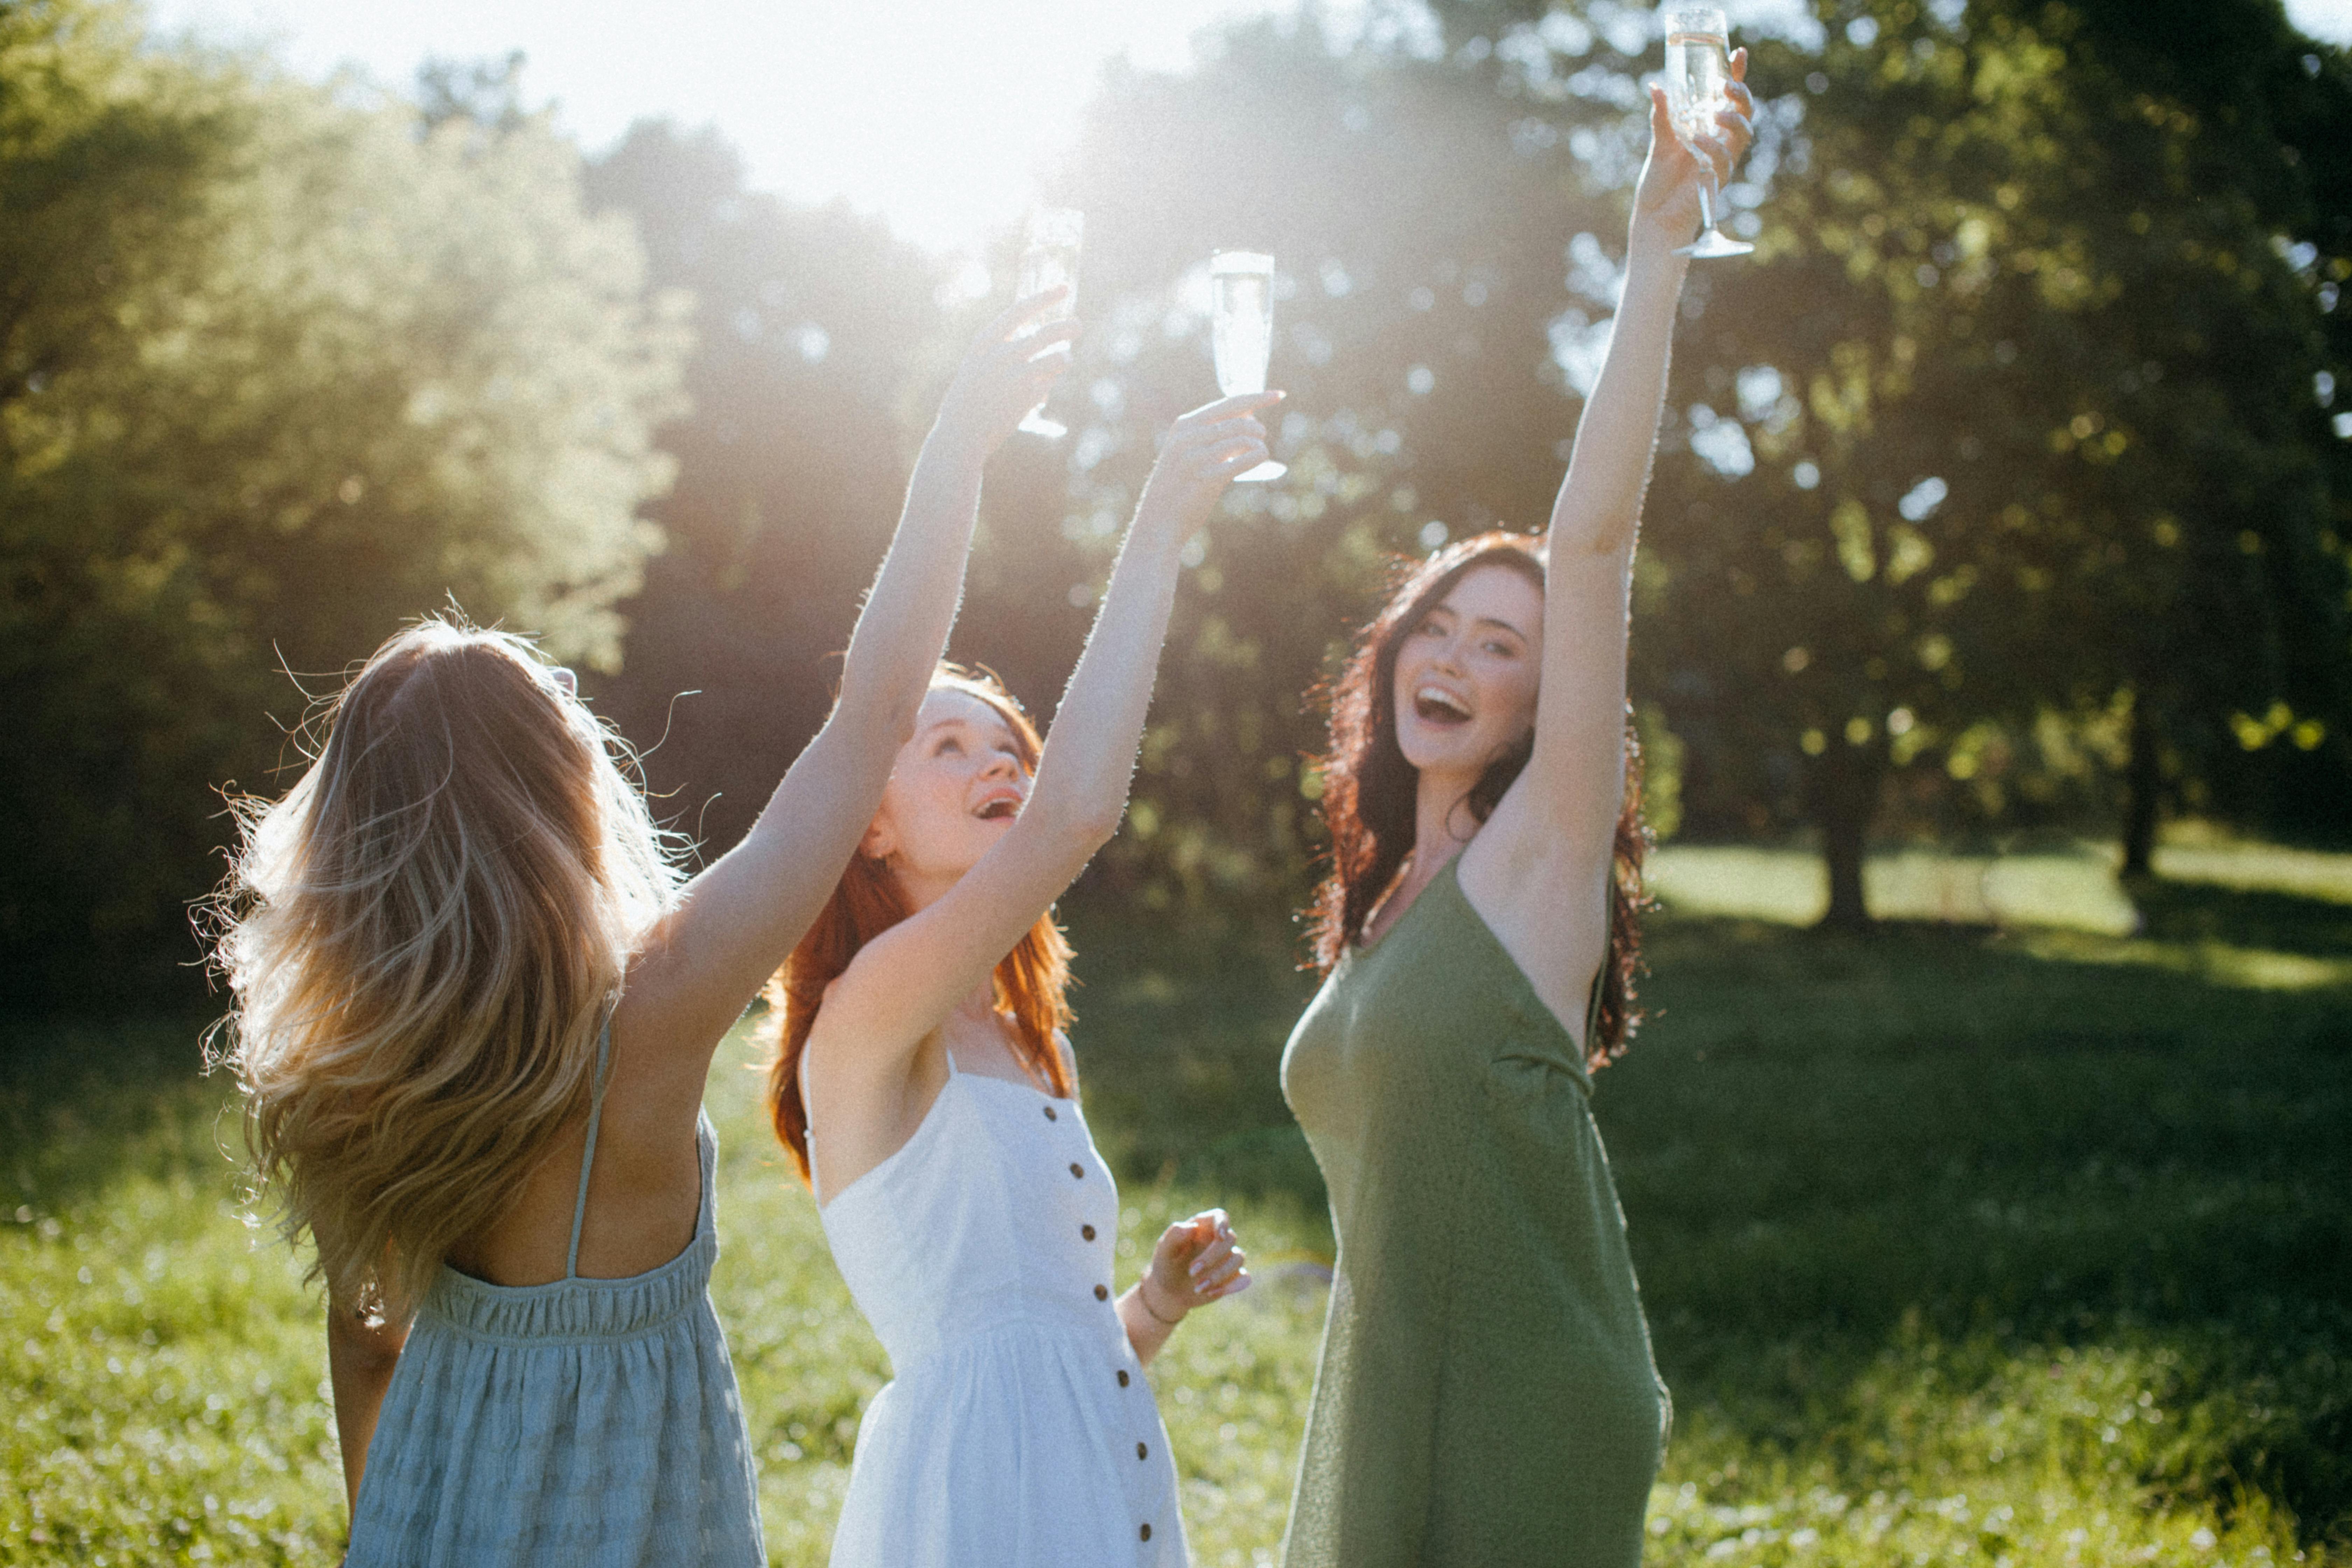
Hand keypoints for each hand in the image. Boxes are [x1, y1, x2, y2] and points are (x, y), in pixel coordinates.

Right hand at [934, 289, 1080, 454]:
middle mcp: (1002, 354)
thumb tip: (1032, 341)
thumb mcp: (976, 367)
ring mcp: (1016, 374)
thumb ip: (1000, 352)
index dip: (1044, 298)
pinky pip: (1049, 383)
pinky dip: (1047, 385)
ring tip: (1063, 359)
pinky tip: (1036, 395)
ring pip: (1057, 357)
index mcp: (985, 342)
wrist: (961, 433)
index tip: (1062, 288)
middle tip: (1078, 325)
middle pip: (1046, 333)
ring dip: (1064, 357)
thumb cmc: (968, 400)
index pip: (1019, 310)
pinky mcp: (1028, 396)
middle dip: (1067, 327)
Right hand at [1133, 392, 1283, 533]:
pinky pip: (1243, 461)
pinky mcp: (1207, 479)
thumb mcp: (1185, 450)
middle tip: (1262, 435)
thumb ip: (1210, 432)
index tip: (1279, 395)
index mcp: (1185, 425)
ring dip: (1258, 443)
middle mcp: (1189, 438)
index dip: (1257, 397)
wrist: (1158, 519)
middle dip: (1257, 427)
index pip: (1228, 404)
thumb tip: (1249, 415)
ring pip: (1243, 439)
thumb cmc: (1178, 485)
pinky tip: (1261, 457)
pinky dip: (1258, 456)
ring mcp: (1197, 458)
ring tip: (1259, 450)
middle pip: (1238, 420)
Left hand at [1138, 1208, 1250, 1323]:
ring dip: (1220, 1274)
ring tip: (1198, 1288)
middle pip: (1229, 1239)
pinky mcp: (1233, 1277)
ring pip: (1238, 1258)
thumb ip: (1174, 1236)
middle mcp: (1219, 1240)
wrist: (1169, 1291)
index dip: (1223, 1223)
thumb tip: (1192, 1228)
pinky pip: (1244, 1278)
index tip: (1219, 1236)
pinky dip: (1233, 1286)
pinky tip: (1212, 1293)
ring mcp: (1228, 1259)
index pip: (1220, 1216)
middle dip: (1212, 1257)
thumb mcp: (1164, 1252)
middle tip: (1191, 1272)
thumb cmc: (1166, 1265)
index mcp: (1203, 1227)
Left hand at [1631, 47, 1754, 247]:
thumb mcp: (1659, 143)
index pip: (1728, 98)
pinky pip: (1725, 160)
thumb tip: (1656, 86)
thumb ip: (1662, 116)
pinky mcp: (1718, 179)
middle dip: (1740, 95)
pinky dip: (1713, 147)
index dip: (1736, 75)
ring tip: (1717, 113)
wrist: (1655, 215)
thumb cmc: (1659, 181)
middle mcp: (1720, 142)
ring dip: (1733, 120)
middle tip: (1726, 85)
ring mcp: (1722, 160)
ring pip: (1743, 134)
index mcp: (1709, 129)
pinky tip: (1698, 141)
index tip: (1738, 53)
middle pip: (1744, 113)